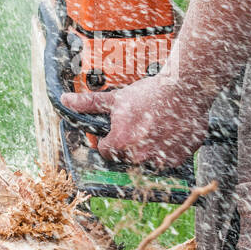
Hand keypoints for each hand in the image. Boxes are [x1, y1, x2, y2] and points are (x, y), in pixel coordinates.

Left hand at [61, 74, 209, 169]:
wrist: (185, 88)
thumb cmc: (150, 93)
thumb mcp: (116, 98)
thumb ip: (89, 103)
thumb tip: (65, 100)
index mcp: (121, 142)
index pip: (107, 151)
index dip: (111, 140)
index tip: (120, 130)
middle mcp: (139, 155)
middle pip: (127, 158)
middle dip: (130, 145)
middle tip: (140, 126)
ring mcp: (160, 159)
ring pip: (148, 162)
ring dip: (150, 150)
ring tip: (156, 129)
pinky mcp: (178, 158)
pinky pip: (168, 161)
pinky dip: (168, 151)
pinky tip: (169, 133)